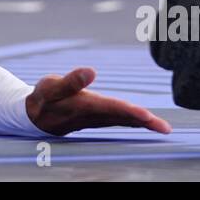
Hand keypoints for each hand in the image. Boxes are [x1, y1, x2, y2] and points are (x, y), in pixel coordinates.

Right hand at [26, 68, 171, 135]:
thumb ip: (70, 81)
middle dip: (144, 123)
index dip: (129, 111)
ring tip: (162, 127)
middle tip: (165, 128)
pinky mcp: (97, 118)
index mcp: (83, 107)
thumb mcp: (50, 87)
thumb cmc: (43, 98)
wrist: (34, 116)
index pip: (110, 109)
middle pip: (123, 119)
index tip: (147, 115)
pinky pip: (119, 121)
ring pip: (123, 122)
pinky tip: (143, 121)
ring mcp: (96, 119)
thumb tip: (91, 71)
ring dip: (142, 124)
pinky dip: (133, 121)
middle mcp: (93, 116)